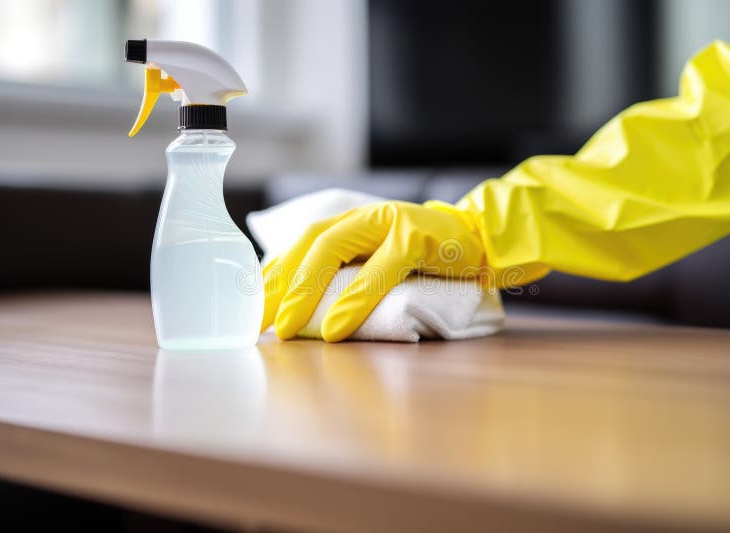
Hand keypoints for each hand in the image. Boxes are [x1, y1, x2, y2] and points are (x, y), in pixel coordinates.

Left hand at [261, 200, 484, 341]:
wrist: (479, 240)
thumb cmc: (425, 257)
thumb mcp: (380, 259)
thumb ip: (349, 270)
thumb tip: (302, 307)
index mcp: (351, 222)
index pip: (299, 244)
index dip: (272, 274)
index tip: (250, 308)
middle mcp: (363, 217)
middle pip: (307, 245)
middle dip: (277, 284)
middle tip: (256, 322)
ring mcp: (390, 223)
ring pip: (333, 251)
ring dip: (304, 291)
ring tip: (286, 327)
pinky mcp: (417, 239)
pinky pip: (380, 271)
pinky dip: (355, 300)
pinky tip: (334, 329)